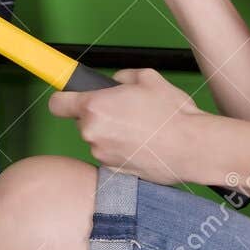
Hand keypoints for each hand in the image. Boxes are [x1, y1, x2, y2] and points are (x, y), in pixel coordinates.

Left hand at [48, 66, 200, 182]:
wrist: (192, 147)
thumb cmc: (172, 114)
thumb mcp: (147, 78)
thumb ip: (121, 77)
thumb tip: (115, 82)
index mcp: (95, 106)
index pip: (57, 104)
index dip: (65, 98)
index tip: (71, 97)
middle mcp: (92, 133)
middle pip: (82, 121)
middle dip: (100, 116)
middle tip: (126, 111)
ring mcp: (102, 155)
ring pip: (98, 139)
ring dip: (112, 134)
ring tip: (141, 129)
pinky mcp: (114, 171)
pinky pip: (111, 155)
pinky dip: (122, 150)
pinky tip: (143, 144)